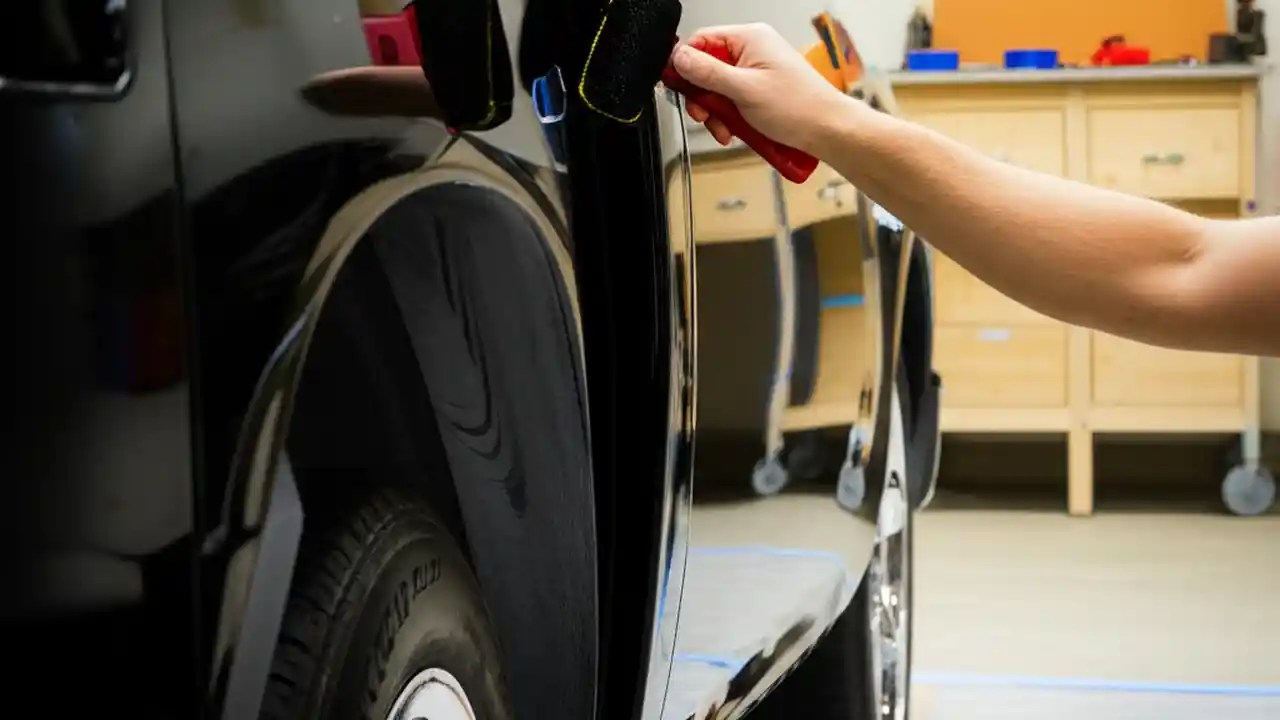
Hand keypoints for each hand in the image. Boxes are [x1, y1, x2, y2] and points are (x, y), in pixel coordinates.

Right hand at [670, 23, 845, 153]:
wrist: (828, 130)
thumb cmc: (798, 107)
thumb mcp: (744, 89)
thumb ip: (707, 72)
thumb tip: (679, 58)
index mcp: (749, 39)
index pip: (702, 40)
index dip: (685, 64)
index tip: (679, 88)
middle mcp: (752, 50)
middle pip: (707, 67)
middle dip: (703, 96)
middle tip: (704, 115)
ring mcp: (756, 71)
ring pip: (718, 88)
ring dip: (716, 112)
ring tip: (725, 130)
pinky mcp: (759, 90)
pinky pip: (732, 100)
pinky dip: (729, 117)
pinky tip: (734, 131)